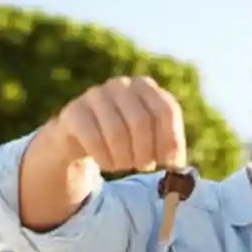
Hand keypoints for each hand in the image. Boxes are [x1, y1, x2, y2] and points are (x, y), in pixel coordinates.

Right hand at [51, 77, 186, 171]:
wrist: (82, 140)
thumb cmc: (126, 139)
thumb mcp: (151, 140)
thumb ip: (169, 149)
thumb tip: (177, 165)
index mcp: (145, 87)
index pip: (167, 110)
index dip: (171, 139)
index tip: (169, 162)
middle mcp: (120, 85)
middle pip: (142, 121)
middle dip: (146, 152)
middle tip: (144, 166)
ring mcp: (95, 95)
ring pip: (117, 132)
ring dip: (125, 158)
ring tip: (125, 165)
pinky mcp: (73, 112)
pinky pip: (94, 140)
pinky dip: (105, 158)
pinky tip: (107, 163)